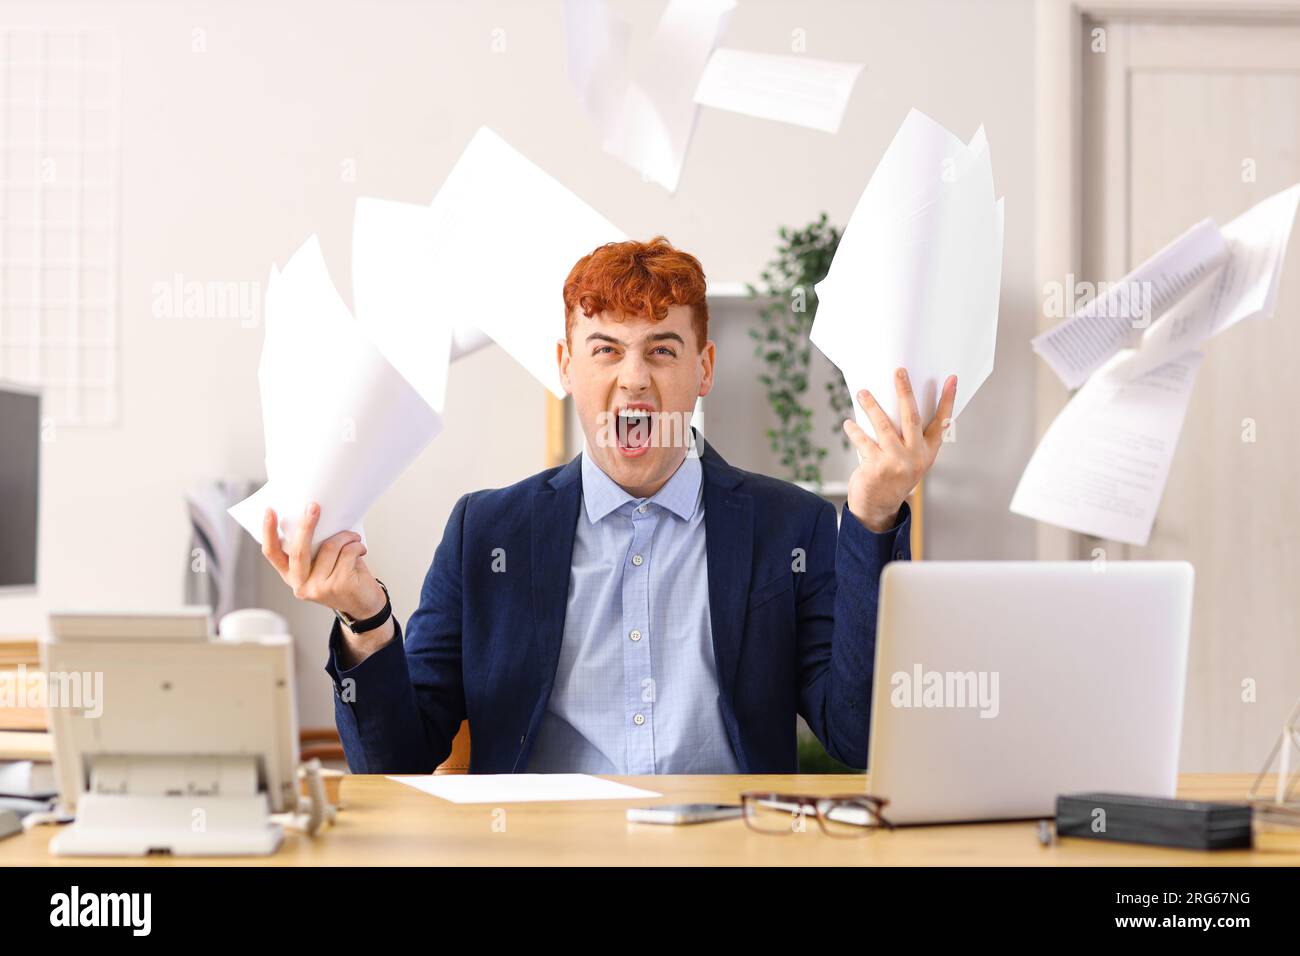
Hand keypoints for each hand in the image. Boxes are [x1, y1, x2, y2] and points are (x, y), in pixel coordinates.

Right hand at [261, 503, 383, 618]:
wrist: (365, 604)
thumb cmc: (344, 576)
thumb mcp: (322, 564)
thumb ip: (313, 549)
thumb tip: (314, 515)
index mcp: (291, 576)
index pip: (272, 554)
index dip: (268, 532)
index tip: (270, 511)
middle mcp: (301, 585)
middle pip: (298, 550)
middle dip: (306, 525)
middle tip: (314, 507)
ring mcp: (319, 587)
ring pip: (329, 546)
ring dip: (345, 536)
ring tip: (353, 537)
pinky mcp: (339, 585)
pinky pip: (347, 552)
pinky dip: (356, 545)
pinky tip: (360, 549)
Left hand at [843, 368, 956, 531]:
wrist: (878, 507)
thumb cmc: (893, 477)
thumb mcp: (910, 460)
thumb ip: (908, 438)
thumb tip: (895, 405)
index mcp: (927, 452)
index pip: (941, 422)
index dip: (947, 400)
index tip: (952, 379)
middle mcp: (915, 456)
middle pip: (912, 417)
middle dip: (905, 392)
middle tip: (899, 372)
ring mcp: (897, 462)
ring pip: (884, 426)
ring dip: (872, 406)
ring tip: (863, 392)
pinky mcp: (877, 467)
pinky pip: (864, 442)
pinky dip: (855, 431)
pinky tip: (848, 424)